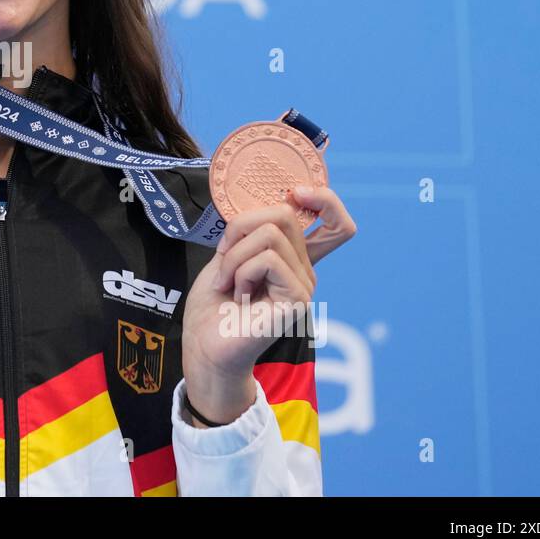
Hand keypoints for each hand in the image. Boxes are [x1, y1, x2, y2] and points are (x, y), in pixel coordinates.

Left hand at [180, 185, 356, 423]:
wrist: (205, 346)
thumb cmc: (213, 305)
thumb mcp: (228, 255)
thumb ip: (249, 232)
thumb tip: (262, 208)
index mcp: (290, 257)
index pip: (334, 222)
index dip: (324, 198)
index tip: (294, 192)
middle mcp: (303, 269)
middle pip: (284, 214)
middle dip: (240, 227)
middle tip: (224, 257)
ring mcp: (304, 284)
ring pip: (270, 235)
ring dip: (234, 255)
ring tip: (228, 283)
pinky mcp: (298, 299)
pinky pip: (268, 260)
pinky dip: (241, 271)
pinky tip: (238, 295)